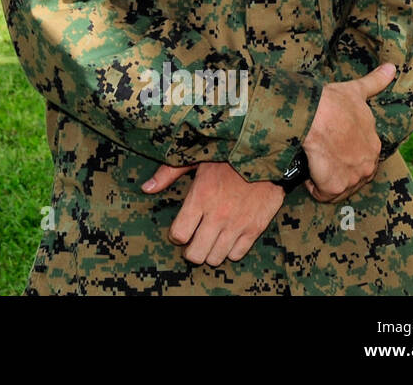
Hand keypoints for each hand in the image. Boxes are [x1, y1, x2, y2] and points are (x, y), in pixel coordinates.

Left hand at [142, 162, 284, 265]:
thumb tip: (145, 188)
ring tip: (210, 240)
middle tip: (193, 240)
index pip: (179, 234)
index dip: (176, 236)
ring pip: (216, 258)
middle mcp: (218, 215)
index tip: (179, 230)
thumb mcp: (195, 157)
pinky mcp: (255, 228)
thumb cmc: (227, 154)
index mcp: (200, 197)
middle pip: (195, 253)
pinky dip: (230, 251)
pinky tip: (228, 238)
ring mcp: (237, 224)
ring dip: (209, 252)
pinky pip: (237, 254)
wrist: (266, 156)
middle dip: (190, 250)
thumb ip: (168, 173)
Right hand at [303, 63, 394, 203]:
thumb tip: (392, 68)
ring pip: (337, 187)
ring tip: (312, 162)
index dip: (344, 154)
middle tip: (319, 156)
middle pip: (352, 176)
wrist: (317, 115)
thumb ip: (375, 82)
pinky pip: (323, 193)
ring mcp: (353, 177)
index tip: (330, 145)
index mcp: (374, 145)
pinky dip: (313, 186)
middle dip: (335, 170)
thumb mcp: (356, 91)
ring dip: (324, 179)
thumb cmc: (334, 102)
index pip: (362, 158)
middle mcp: (368, 164)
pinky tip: (307, 170)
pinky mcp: (335, 186)